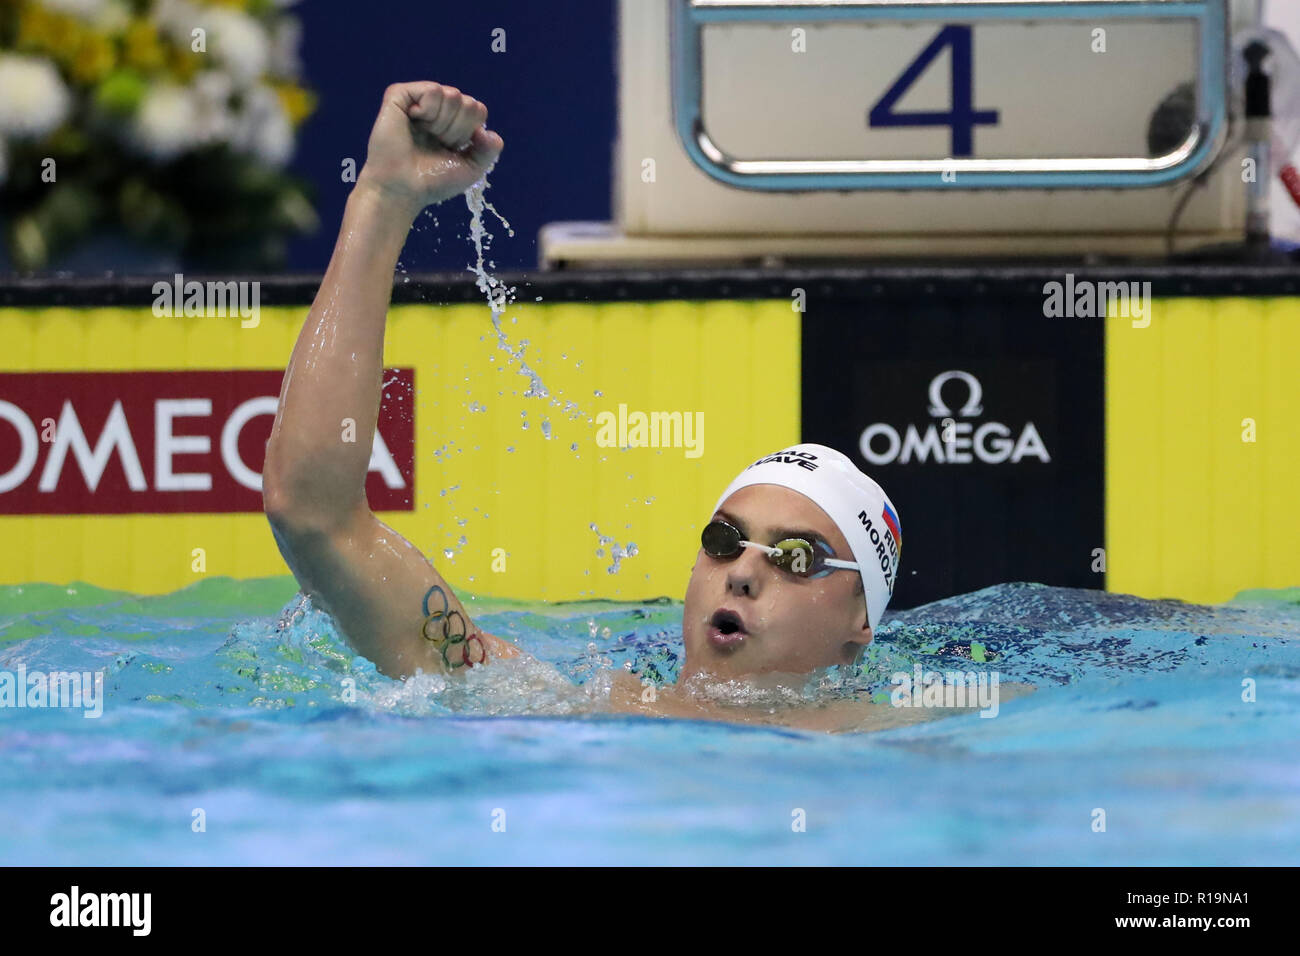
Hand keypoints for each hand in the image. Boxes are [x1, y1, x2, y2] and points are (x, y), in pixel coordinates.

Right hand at [355, 81, 504, 218]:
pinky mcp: (400, 95)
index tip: (451, 149)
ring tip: (424, 134)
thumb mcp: (472, 169)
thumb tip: (489, 132)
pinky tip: (414, 121)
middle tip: (436, 143)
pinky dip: (428, 110)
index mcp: (453, 122)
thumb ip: (489, 149)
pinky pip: (432, 90)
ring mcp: (419, 100)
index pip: (478, 110)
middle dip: (456, 129)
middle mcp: (437, 109)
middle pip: (468, 102)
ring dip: (442, 122)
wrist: (403, 189)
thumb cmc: (433, 181)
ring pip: (452, 94)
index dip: (469, 132)